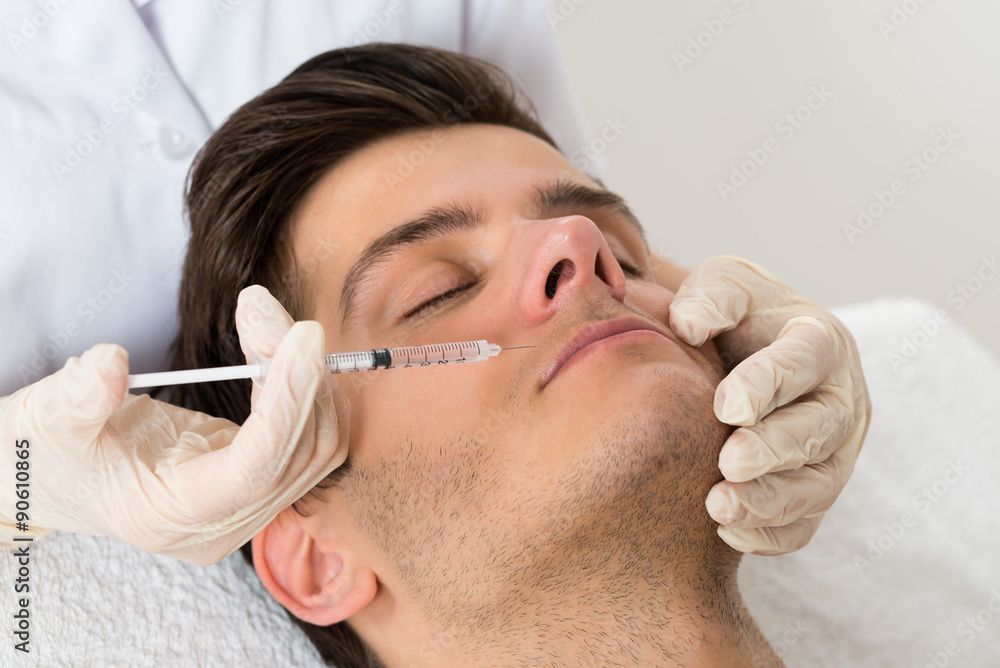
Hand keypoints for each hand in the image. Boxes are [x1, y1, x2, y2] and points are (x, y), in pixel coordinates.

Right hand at [0, 286, 348, 565]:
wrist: (53, 472)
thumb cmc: (50, 453)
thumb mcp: (48, 421)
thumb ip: (78, 397)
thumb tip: (112, 362)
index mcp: (174, 518)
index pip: (256, 469)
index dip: (286, 401)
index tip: (302, 334)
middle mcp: (224, 521)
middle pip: (301, 453)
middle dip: (298, 374)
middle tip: (265, 310)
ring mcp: (248, 504)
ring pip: (318, 443)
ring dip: (308, 375)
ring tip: (266, 319)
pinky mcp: (260, 477)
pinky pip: (308, 433)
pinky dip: (303, 384)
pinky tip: (274, 343)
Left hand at [665, 255, 870, 554]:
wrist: (744, 347)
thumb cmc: (734, 314)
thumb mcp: (724, 285)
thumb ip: (712, 296)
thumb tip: (687, 323)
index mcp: (819, 341)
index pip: (805, 361)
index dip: (769, 384)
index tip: (726, 405)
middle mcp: (839, 398)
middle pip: (821, 430)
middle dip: (775, 449)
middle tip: (730, 461)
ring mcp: (834, 450)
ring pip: (819, 485)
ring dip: (772, 501)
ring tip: (719, 507)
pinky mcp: (815, 488)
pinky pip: (805, 523)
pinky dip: (772, 534)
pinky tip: (728, 532)